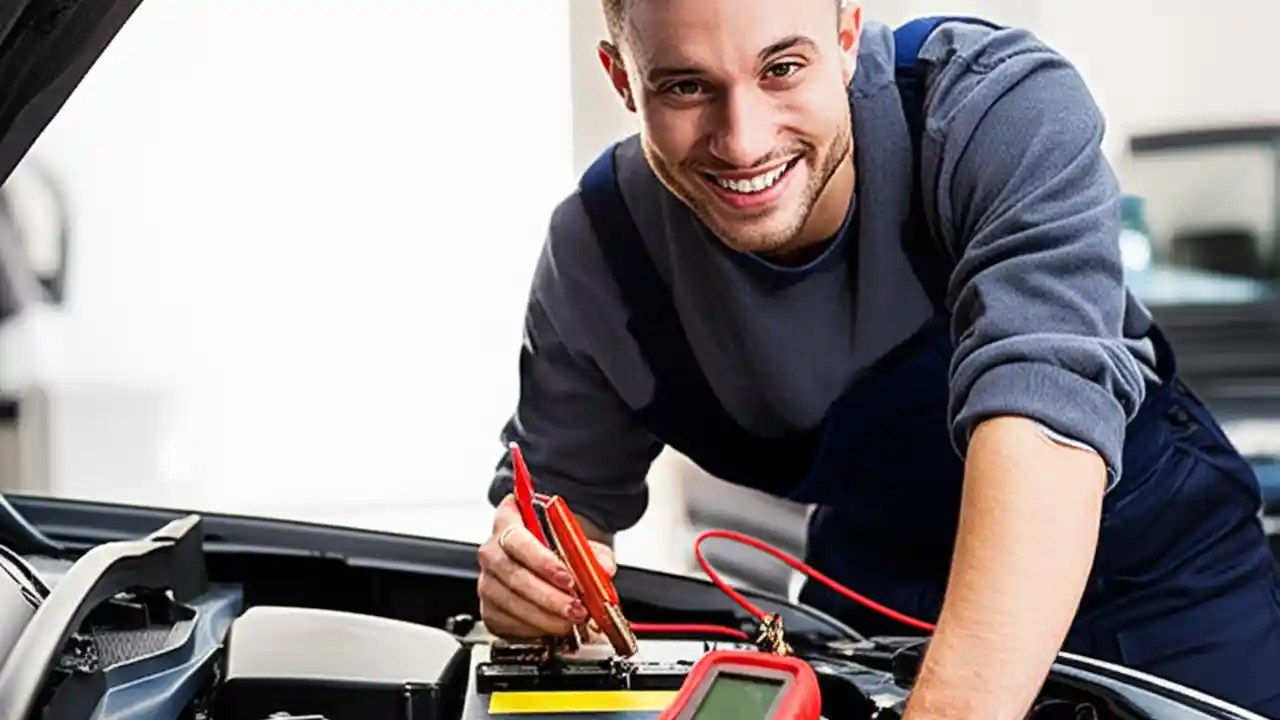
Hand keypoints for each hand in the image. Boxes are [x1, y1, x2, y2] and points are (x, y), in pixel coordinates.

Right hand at [477, 494, 616, 638]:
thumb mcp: (581, 540)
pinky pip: (508, 622)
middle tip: (575, 608)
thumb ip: (593, 552)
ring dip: (545, 616)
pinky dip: (535, 628)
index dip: (542, 561)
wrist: (549, 562)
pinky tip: (554, 626)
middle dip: (548, 596)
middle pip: (514, 574)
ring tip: (571, 620)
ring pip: (511, 602)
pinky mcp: (488, 609)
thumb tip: (603, 569)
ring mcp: (487, 580)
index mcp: (509, 519)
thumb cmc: (558, 545)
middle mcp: (492, 549)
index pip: (517, 539)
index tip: (567, 578)